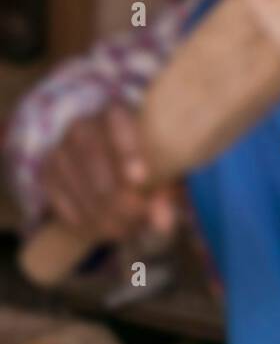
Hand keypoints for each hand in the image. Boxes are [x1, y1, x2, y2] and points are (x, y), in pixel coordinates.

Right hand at [38, 103, 178, 241]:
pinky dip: (87, 225)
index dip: (127, 151)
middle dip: (123, 203)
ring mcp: (61, 149)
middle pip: (98, 165)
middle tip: (141, 221)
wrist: (110, 169)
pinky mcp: (48, 174)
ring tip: (127, 229)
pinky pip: (65, 206)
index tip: (140, 179)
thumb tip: (163, 223)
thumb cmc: (146, 169)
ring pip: (82, 192)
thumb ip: (167, 197)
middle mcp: (83, 126)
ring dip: (108, 220)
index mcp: (116, 114)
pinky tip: (103, 229)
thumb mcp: (164, 179)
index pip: (118, 125)